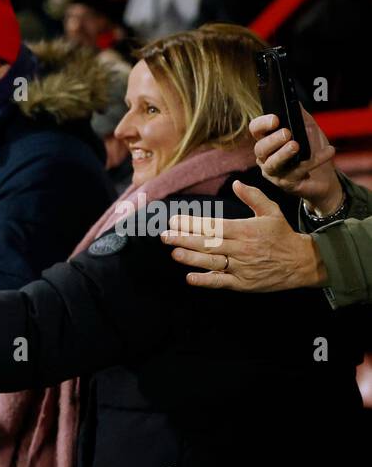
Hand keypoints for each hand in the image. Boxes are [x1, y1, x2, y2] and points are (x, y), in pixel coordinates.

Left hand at [160, 179, 327, 291]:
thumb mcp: (272, 212)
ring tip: (174, 252)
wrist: (302, 262)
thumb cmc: (282, 235)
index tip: (174, 220)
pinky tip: (190, 278)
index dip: (192, 223)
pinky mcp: (243, 283)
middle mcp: (241, 248)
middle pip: (208, 243)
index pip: (213, 225)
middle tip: (164, 235)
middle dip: (184, 238)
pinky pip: (221, 282)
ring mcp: (241, 267)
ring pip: (212, 262)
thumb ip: (254, 197)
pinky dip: (205, 281)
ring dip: (191, 258)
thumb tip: (237, 183)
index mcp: (245, 230)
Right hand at [250, 108, 341, 213]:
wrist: (326, 176)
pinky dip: (314, 160)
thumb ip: (300, 116)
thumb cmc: (313, 150)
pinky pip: (297, 172)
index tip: (276, 119)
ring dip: (283, 154)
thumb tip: (294, 102)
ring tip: (296, 145)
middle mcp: (266, 157)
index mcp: (268, 140)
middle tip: (287, 133)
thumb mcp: (309, 129)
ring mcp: (274, 172)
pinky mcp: (286, 184)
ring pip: (271, 164)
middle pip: (260, 148)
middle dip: (272, 140)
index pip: (256, 129)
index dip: (262, 124)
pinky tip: (328, 151)